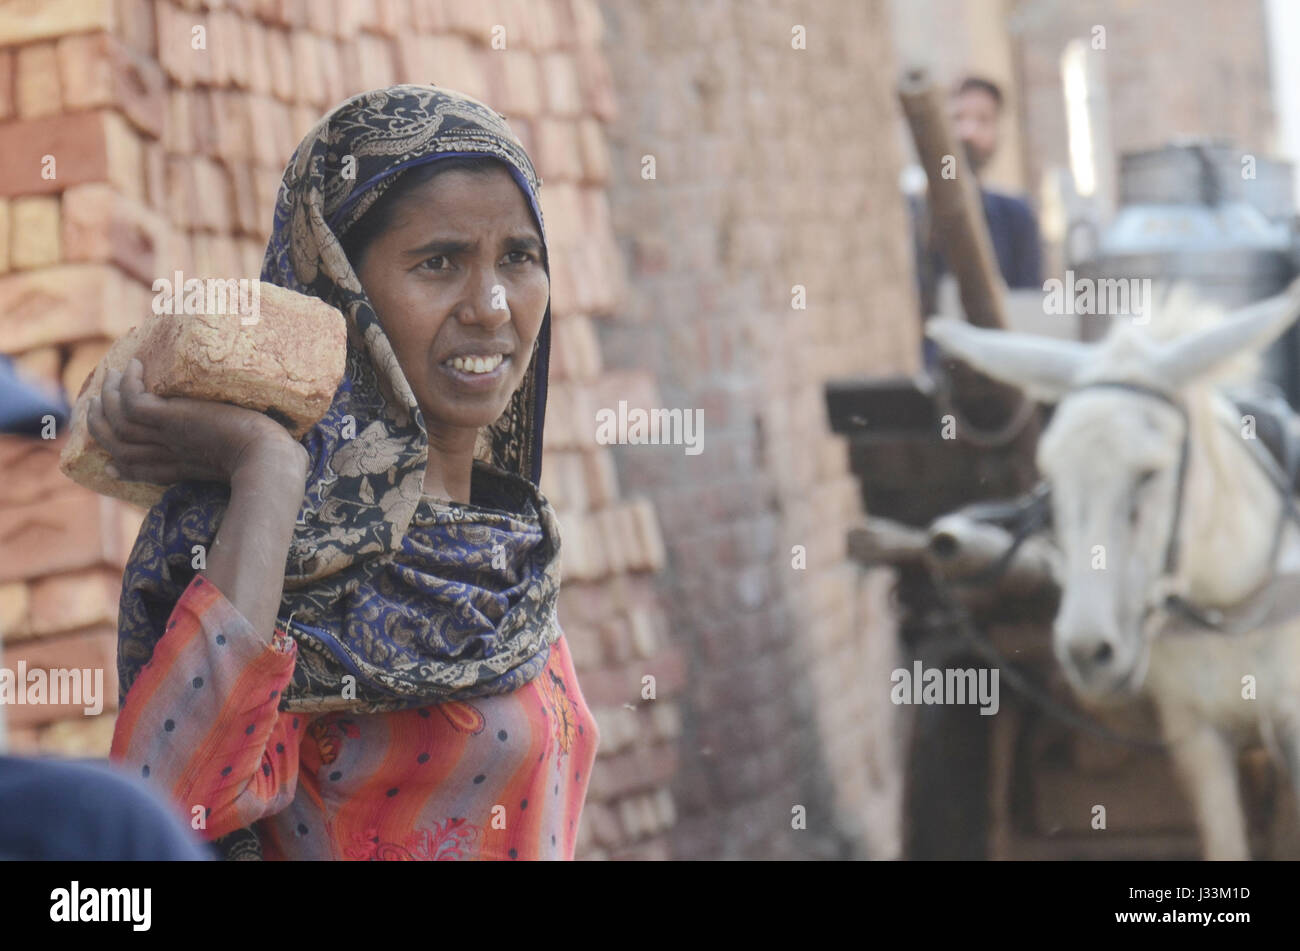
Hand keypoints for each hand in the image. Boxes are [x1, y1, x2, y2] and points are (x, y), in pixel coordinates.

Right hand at [88, 357, 308, 486]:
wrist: (268, 461)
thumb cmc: (271, 462)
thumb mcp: (246, 458)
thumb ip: (242, 452)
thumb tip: (267, 442)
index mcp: (182, 469)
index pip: (139, 470)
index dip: (121, 464)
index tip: (110, 462)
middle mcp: (168, 455)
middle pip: (117, 445)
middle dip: (100, 426)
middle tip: (92, 404)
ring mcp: (167, 437)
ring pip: (117, 422)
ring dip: (107, 398)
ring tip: (112, 374)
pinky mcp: (171, 420)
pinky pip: (133, 402)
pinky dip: (128, 385)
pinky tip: (135, 367)